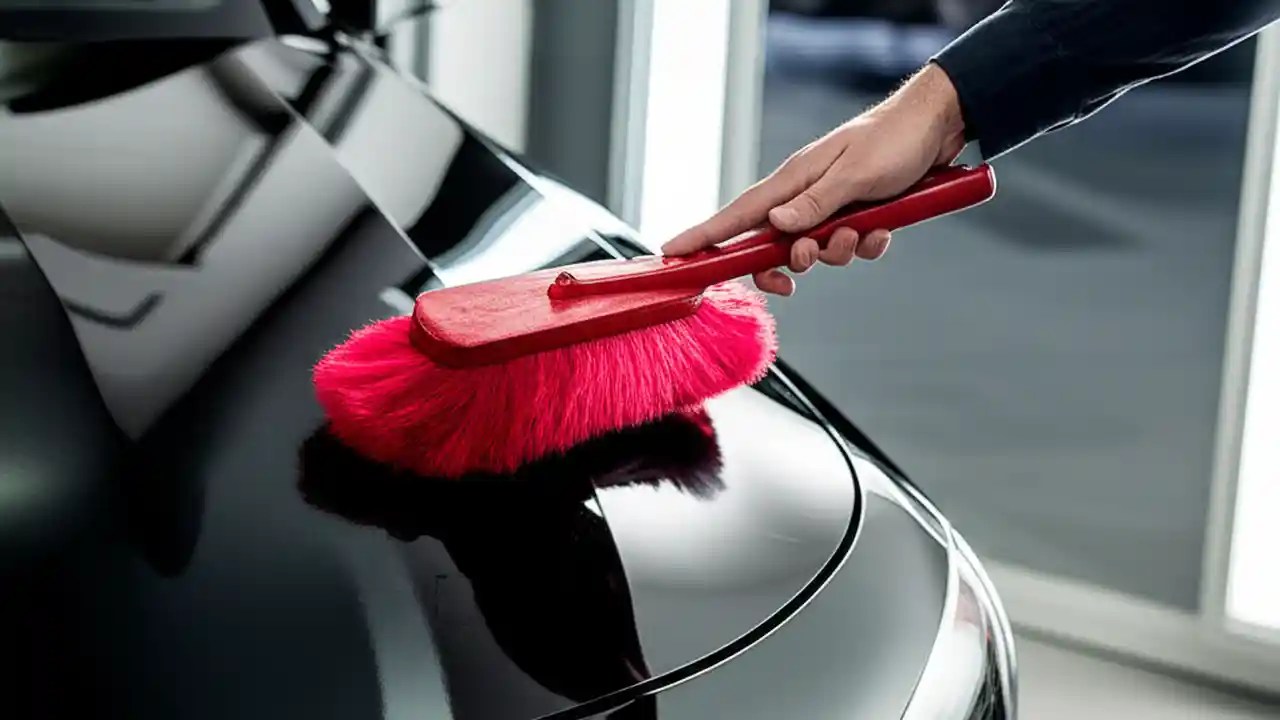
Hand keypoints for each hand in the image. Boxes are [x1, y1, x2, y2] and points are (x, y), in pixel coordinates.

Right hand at [662, 63, 967, 295]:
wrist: (939, 127)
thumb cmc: (894, 140)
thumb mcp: (855, 175)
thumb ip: (815, 204)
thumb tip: (776, 227)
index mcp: (793, 180)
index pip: (737, 214)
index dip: (704, 236)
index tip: (674, 253)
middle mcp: (805, 195)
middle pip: (772, 245)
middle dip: (791, 262)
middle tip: (810, 259)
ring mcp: (830, 206)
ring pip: (816, 251)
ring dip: (839, 251)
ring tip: (863, 229)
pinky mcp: (855, 214)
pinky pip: (849, 246)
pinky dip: (867, 244)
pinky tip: (884, 229)